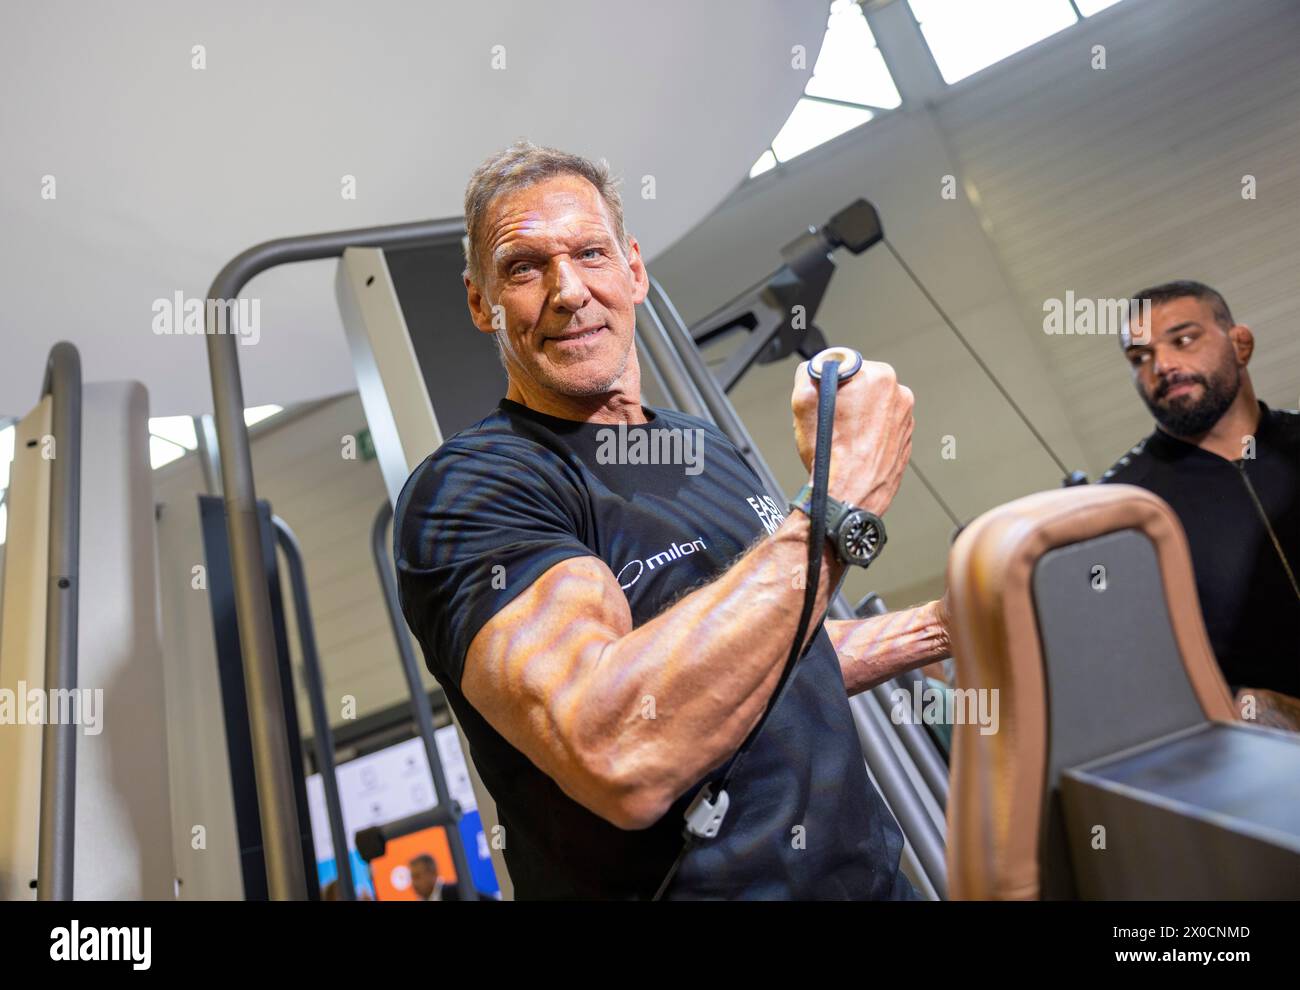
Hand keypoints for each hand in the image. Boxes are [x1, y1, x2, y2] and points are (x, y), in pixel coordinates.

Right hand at [791, 358, 913, 515]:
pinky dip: (869, 432)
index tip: (821, 396)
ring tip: (842, 437)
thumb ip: (807, 375)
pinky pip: (882, 425)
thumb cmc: (831, 456)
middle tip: (829, 419)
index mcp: (878, 376)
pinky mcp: (906, 438)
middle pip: (861, 383)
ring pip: (872, 405)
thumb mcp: (803, 404)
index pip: (843, 364)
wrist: (849, 496)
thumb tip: (813, 371)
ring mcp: (906, 417)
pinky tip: (855, 446)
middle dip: (844, 397)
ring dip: (857, 415)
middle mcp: (899, 393)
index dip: (825, 381)